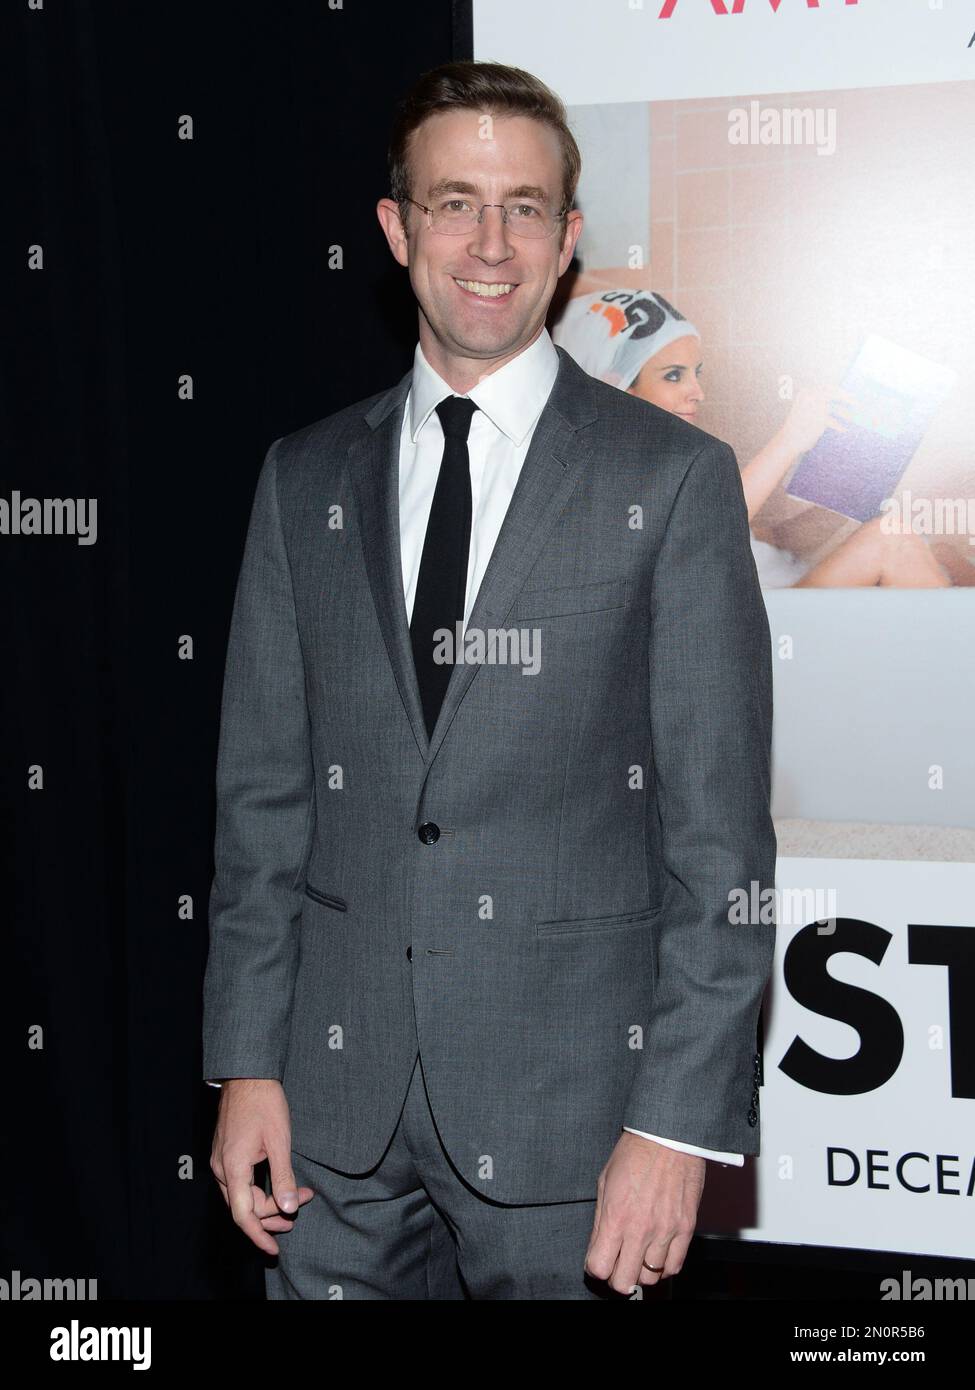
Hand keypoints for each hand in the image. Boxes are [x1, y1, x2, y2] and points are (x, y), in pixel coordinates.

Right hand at [209, 1078, 314, 1254]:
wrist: (247, 1074)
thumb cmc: (264, 1102)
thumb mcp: (279, 1141)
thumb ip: (283, 1177)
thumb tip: (289, 1208)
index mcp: (233, 1167)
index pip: (243, 1215)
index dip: (259, 1234)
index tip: (274, 1249)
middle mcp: (221, 1168)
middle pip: (243, 1207)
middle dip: (272, 1213)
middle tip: (302, 1205)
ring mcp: (221, 1160)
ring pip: (241, 1196)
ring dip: (266, 1201)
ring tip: (296, 1198)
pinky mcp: (225, 1153)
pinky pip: (239, 1182)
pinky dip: (258, 1189)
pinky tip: (277, 1184)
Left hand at [584, 1132, 705, 1294]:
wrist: (669, 1136)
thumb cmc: (636, 1152)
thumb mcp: (605, 1181)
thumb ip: (600, 1219)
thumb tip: (597, 1246)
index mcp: (615, 1217)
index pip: (599, 1267)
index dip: (596, 1267)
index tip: (598, 1260)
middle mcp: (640, 1229)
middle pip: (624, 1282)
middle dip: (616, 1277)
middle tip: (617, 1265)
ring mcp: (665, 1231)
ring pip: (650, 1278)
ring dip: (641, 1270)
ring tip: (638, 1255)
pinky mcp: (686, 1228)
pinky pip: (675, 1266)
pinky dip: (664, 1267)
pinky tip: (657, 1253)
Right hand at [774, 384, 857, 456]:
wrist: (788, 439)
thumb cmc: (798, 426)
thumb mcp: (807, 409)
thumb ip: (819, 402)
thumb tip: (840, 397)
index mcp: (807, 392)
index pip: (828, 387)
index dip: (840, 391)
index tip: (850, 396)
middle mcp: (811, 397)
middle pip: (834, 393)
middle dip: (847, 398)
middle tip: (857, 403)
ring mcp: (815, 407)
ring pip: (836, 408)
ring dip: (846, 413)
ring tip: (852, 418)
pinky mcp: (819, 419)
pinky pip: (833, 422)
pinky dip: (838, 426)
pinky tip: (843, 430)